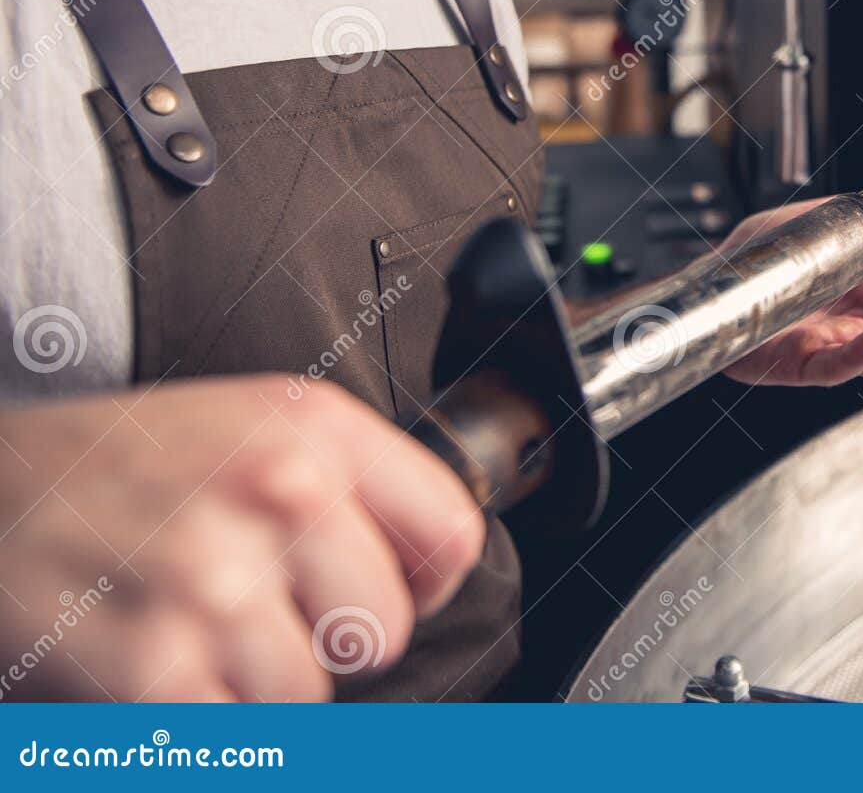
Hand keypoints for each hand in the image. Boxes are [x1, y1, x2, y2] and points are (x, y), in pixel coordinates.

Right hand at [0, 376, 483, 701]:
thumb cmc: (119, 461)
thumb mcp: (252, 421)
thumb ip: (351, 479)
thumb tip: (433, 568)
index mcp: (315, 428)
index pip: (451, 533)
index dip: (424, 578)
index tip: (388, 586)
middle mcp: (280, 492)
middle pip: (385, 629)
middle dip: (328, 638)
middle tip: (255, 608)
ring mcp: (218, 582)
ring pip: (308, 692)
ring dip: (252, 681)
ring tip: (186, 624)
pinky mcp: (157, 670)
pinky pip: (238, 734)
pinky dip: (198, 717)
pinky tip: (153, 661)